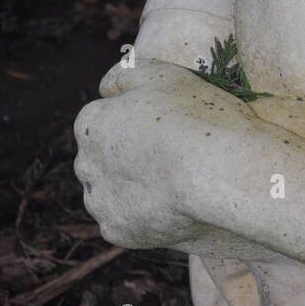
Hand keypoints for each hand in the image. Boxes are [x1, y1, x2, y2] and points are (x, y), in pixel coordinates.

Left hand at [73, 58, 238, 248]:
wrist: (219, 172)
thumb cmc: (196, 116)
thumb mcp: (161, 73)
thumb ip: (126, 74)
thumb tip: (107, 88)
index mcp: (91, 124)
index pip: (104, 121)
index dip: (136, 123)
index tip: (166, 129)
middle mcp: (85, 163)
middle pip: (102, 160)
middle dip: (126, 158)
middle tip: (170, 158)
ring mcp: (101, 201)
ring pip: (109, 194)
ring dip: (130, 190)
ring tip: (172, 186)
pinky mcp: (119, 231)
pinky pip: (126, 224)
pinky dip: (143, 218)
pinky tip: (171, 208)